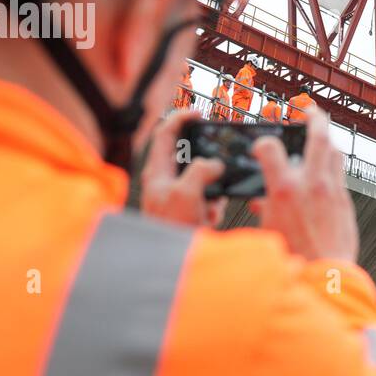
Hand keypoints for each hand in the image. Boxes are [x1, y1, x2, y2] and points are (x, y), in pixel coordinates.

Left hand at [140, 109, 226, 227]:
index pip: (164, 133)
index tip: (199, 113)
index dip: (180, 117)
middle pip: (186, 154)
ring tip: (210, 203)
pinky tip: (209, 217)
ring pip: (201, 178)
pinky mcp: (189, 211)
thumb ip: (200, 170)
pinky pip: (207, 198)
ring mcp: (178, 197)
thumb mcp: (186, 193)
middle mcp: (165, 181)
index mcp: (157, 172)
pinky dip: (213, 205)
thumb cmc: (169, 230)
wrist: (171, 263)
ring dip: (213, 186)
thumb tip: (214, 165)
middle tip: (219, 158)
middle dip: (205, 158)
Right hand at [250, 108, 358, 262]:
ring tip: (321, 135)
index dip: (263, 143)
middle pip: (317, 137)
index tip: (262, 147)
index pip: (270, 148)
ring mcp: (331, 190)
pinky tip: (328, 165)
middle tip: (310, 110)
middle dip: (314, 118)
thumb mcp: (269, 231)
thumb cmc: (293, 258)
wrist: (326, 276)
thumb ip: (266, 209)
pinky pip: (340, 173)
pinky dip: (333, 163)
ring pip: (334, 152)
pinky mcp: (344, 202)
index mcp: (284, 190)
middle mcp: (311, 184)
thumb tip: (262, 200)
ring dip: (327, 139)